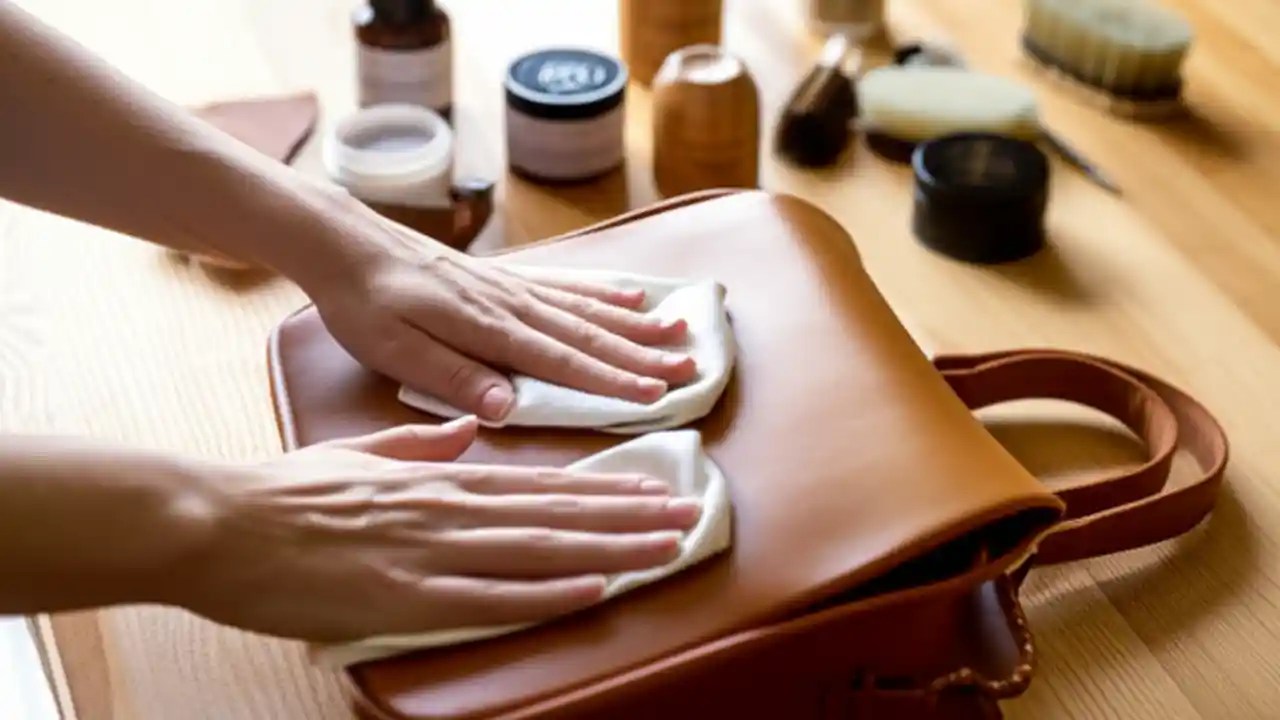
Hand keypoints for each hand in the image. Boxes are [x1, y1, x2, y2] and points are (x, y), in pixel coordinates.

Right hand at [183, 417, 700, 641]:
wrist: (217, 522)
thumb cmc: (285, 492)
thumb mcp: (360, 452)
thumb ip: (418, 443)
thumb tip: (466, 430)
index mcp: (438, 477)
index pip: (541, 482)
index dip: (603, 487)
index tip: (653, 488)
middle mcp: (448, 507)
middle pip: (557, 511)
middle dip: (628, 515)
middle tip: (688, 516)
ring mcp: (429, 550)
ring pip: (539, 546)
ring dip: (610, 546)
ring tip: (665, 546)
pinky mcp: (404, 594)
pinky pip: (489, 595)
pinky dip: (545, 591)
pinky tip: (592, 589)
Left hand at [305, 208, 697, 421]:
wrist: (347, 243)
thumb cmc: (364, 304)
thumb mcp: (392, 351)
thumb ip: (451, 378)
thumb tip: (508, 408)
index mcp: (486, 329)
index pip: (560, 361)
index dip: (610, 382)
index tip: (656, 396)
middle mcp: (511, 304)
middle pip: (589, 334)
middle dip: (643, 355)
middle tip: (692, 369)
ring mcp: (513, 286)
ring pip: (588, 308)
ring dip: (637, 324)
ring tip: (682, 331)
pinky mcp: (506, 276)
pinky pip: (568, 285)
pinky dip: (605, 293)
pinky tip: (632, 298)